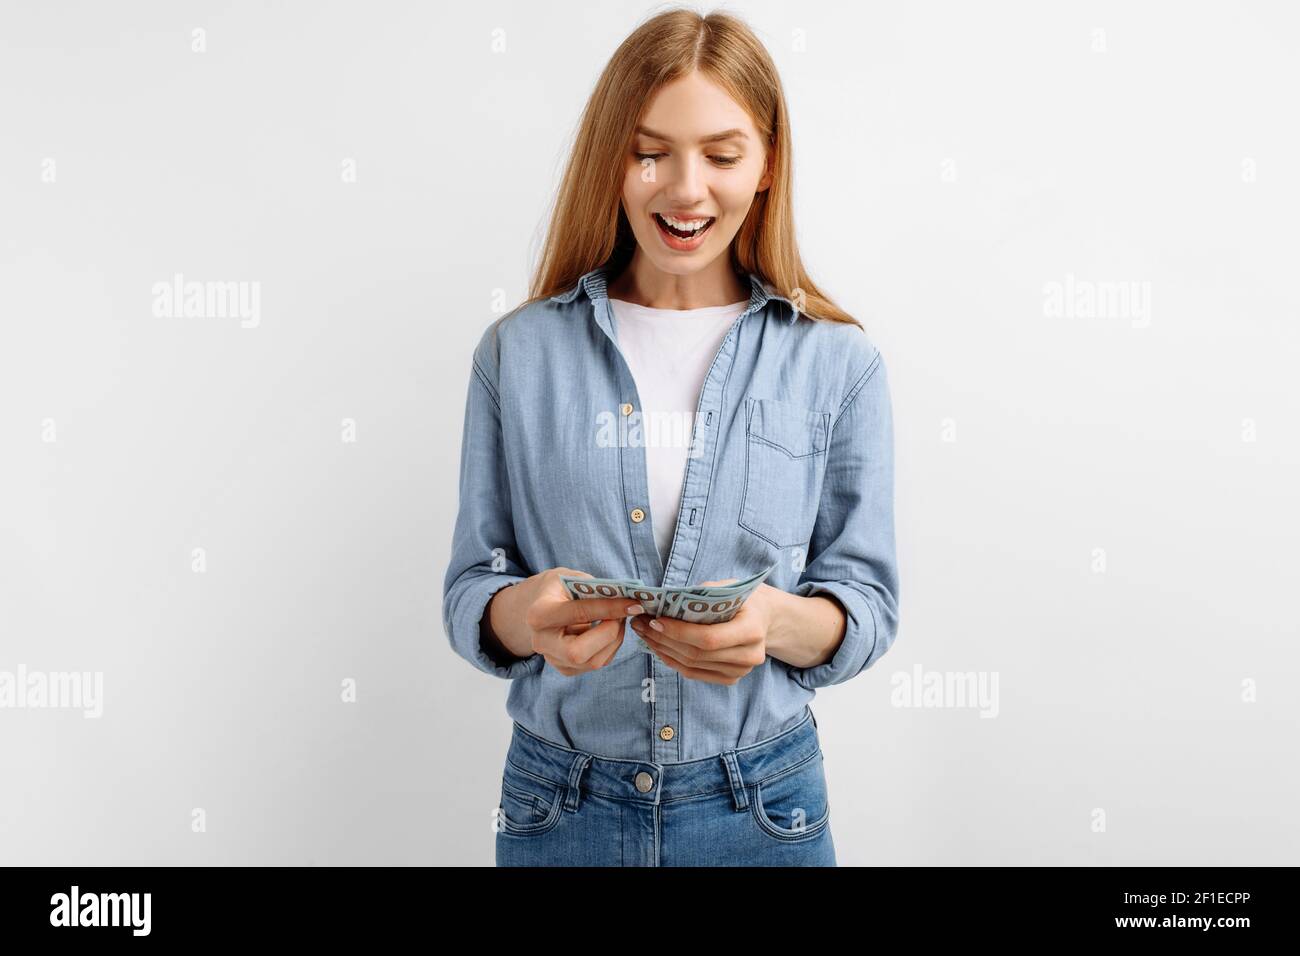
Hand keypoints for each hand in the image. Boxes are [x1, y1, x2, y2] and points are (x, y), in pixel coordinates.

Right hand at [493, 568, 645, 675]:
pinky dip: (611, 646)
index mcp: (538, 614)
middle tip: (624, 615)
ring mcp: (553, 659)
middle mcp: (542, 642)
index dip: (609, 608)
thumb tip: (628, 600)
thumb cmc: (560, 588)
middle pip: (578, 652)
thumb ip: (596, 589)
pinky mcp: (566, 669)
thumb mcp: (573, 579)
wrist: (541, 606)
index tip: (633, 604)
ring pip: (593, 662)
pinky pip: (597, 662)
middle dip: (609, 633)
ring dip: (615, 639)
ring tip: (619, 619)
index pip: (578, 613)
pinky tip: (610, 630)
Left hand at [631, 581, 774, 684]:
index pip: (709, 638)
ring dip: (662, 650)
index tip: (655, 620)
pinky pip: (693, 673)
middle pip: (697, 654)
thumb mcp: (728, 587)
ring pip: (692, 666)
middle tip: (641, 623)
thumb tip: (666, 601)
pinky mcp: (729, 679)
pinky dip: (672, 660)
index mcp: (752, 630)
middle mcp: (749, 656)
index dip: (679, 632)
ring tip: (644, 633)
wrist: (765, 618)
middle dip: (663, 639)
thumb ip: (703, 595)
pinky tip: (658, 646)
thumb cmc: (743, 599)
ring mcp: (740, 672)